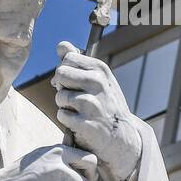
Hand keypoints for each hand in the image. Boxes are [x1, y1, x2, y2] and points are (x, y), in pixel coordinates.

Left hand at [52, 41, 142, 180]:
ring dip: (65, 105)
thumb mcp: (98, 79)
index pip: (67, 58)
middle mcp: (98, 83)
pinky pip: (61, 114)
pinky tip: (79, 122)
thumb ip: (77, 61)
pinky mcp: (86, 123)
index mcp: (100, 70)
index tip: (73, 82)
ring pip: (60, 96)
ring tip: (79, 111)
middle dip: (62, 86)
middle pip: (60, 74)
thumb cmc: (105, 104)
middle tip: (74, 97)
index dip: (65, 71)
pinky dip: (67, 120)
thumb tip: (61, 45)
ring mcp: (92, 104)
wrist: (121, 136)